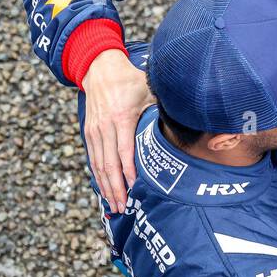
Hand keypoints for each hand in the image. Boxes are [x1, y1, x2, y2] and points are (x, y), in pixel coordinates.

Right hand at [81, 48, 153, 213]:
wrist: (100, 68)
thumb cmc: (130, 80)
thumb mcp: (149, 89)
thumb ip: (163, 106)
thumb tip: (187, 118)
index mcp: (122, 118)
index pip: (124, 151)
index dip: (129, 173)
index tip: (136, 190)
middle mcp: (105, 126)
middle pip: (109, 164)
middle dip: (116, 188)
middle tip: (123, 207)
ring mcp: (95, 130)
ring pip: (98, 165)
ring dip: (106, 186)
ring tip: (114, 204)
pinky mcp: (89, 132)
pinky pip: (92, 158)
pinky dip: (98, 176)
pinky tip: (105, 189)